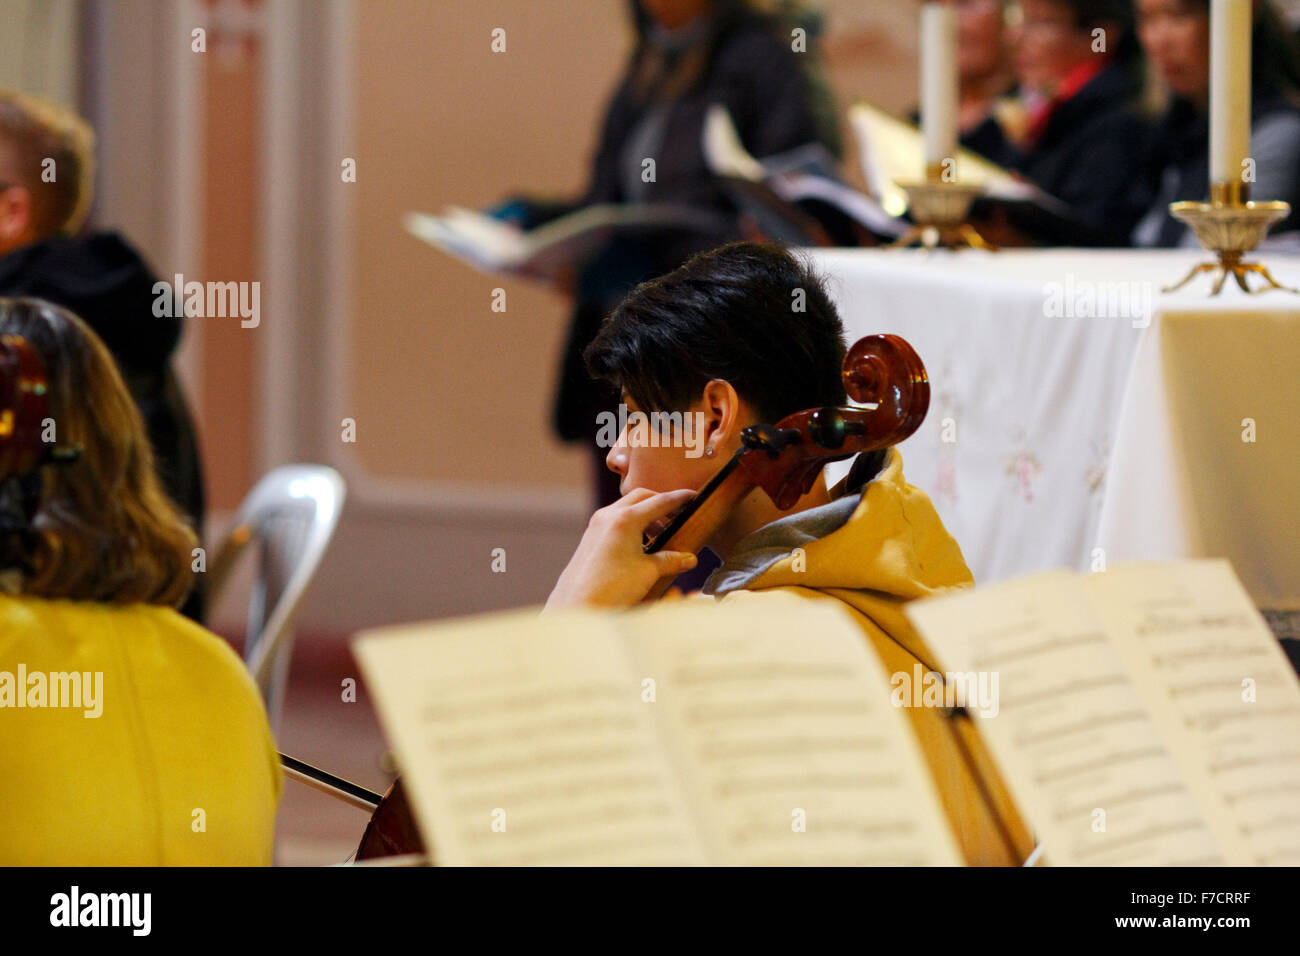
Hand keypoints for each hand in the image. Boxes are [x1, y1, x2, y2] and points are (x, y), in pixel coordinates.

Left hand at [545, 488, 698, 609]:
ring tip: (663, 533)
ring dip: (646, 514)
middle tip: (679, 514)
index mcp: (626, 519)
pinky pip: (615, 520)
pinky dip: (632, 524)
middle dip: (662, 503)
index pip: (660, 501)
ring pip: (626, 507)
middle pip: (641, 497)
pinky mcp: (590, 536)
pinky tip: (642, 543)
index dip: (679, 498)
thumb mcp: (648, 572)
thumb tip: (689, 558)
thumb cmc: (612, 589)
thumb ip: (670, 560)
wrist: (577, 605)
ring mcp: (596, 525)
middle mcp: (609, 516)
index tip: (693, 496)